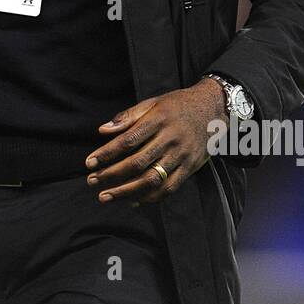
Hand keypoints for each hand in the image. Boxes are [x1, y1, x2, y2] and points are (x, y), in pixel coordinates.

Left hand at [83, 78, 225, 203]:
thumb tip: (102, 130)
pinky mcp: (190, 168)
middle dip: (111, 175)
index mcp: (158, 120)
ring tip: (106, 196)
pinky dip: (150, 198)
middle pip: (137, 162)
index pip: (128, 140)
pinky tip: (133, 201)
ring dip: (126, 191)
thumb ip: (128, 116)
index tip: (89, 163)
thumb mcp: (153, 102)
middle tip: (92, 182)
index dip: (106, 153)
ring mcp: (182, 155)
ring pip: (152, 179)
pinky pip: (169, 188)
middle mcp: (170, 139)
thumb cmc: (177, 105)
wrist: (213, 108)